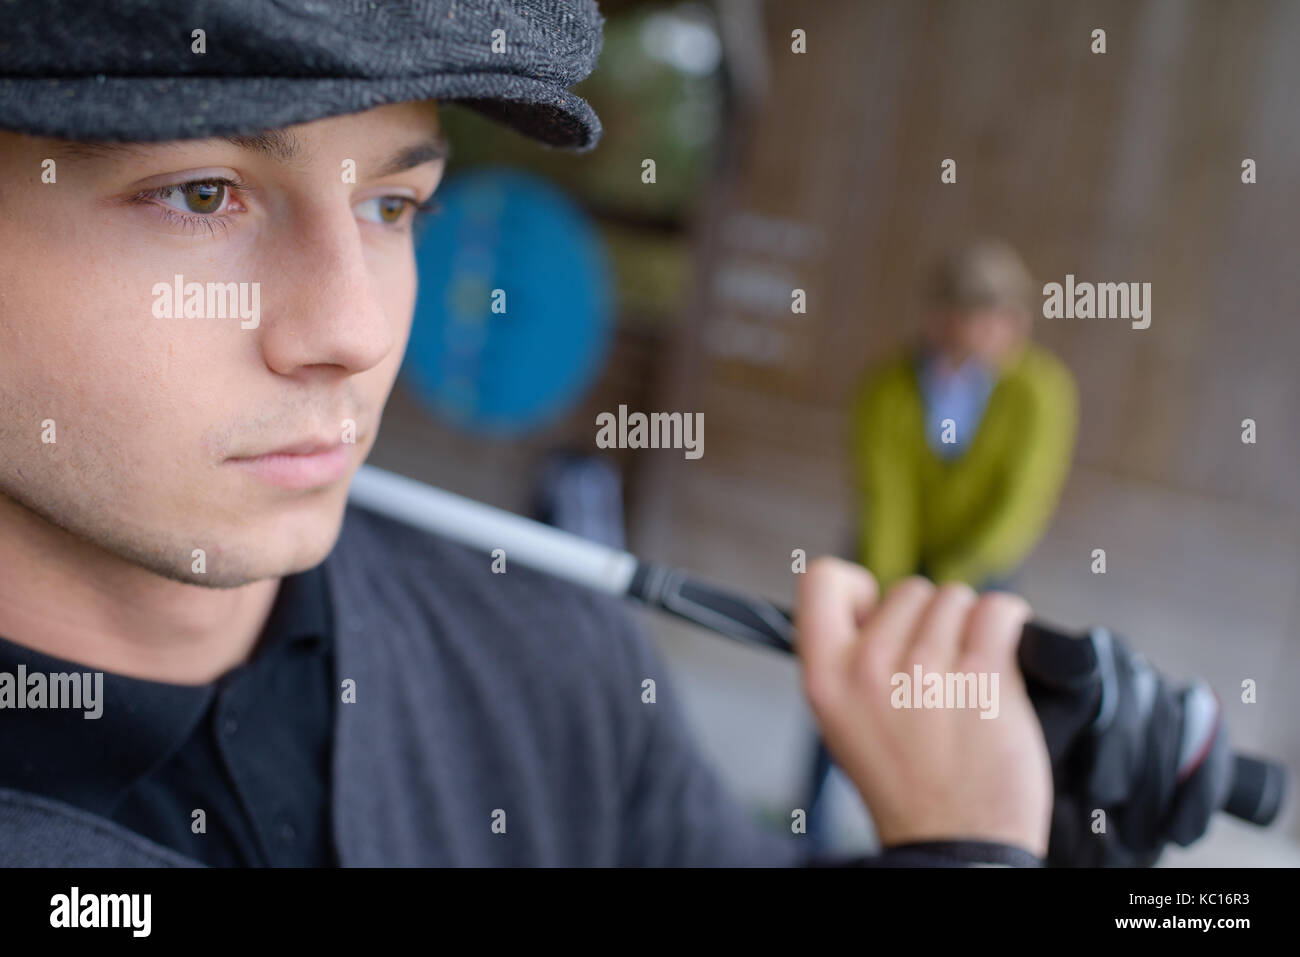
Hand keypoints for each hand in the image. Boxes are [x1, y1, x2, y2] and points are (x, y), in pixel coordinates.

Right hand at [795, 558, 1051, 856]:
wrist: (956, 842)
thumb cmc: (905, 784)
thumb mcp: (841, 721)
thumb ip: (846, 659)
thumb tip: (872, 604)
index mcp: (824, 677)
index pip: (822, 580)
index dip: (857, 587)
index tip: (875, 612)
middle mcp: (869, 669)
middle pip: (908, 590)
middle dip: (927, 620)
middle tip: (935, 671)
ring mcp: (926, 672)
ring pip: (956, 599)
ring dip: (969, 627)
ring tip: (967, 676)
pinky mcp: (983, 677)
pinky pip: (999, 611)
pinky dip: (1009, 622)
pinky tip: (1003, 652)